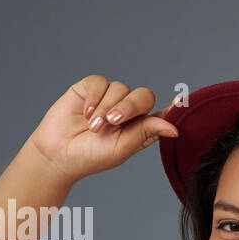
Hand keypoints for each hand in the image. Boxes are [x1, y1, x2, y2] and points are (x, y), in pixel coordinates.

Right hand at [28, 75, 179, 182]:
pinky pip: (100, 82)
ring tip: (93, 127)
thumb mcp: (122, 148)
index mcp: (142, 127)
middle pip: (143, 96)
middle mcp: (128, 110)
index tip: (180, 101)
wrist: (58, 153)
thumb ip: (145, 134)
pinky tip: (85, 113)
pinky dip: (94, 97)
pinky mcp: (90, 88)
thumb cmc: (92, 156)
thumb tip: (174, 128)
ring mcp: (110, 97)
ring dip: (106, 107)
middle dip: (128, 107)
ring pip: (120, 88)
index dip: (174, 106)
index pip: (163, 113)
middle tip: (112, 121)